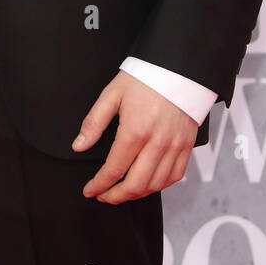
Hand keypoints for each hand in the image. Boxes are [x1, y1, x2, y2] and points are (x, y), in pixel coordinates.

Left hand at [73, 70, 196, 202]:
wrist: (178, 68)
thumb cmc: (144, 78)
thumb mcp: (112, 94)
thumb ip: (94, 122)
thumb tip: (79, 146)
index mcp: (135, 131)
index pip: (114, 169)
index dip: (99, 185)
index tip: (89, 190)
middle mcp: (157, 143)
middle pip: (135, 185)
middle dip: (115, 196)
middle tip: (103, 195)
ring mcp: (174, 147)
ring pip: (155, 185)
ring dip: (136, 194)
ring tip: (121, 191)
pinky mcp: (186, 146)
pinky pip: (174, 176)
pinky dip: (159, 186)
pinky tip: (146, 184)